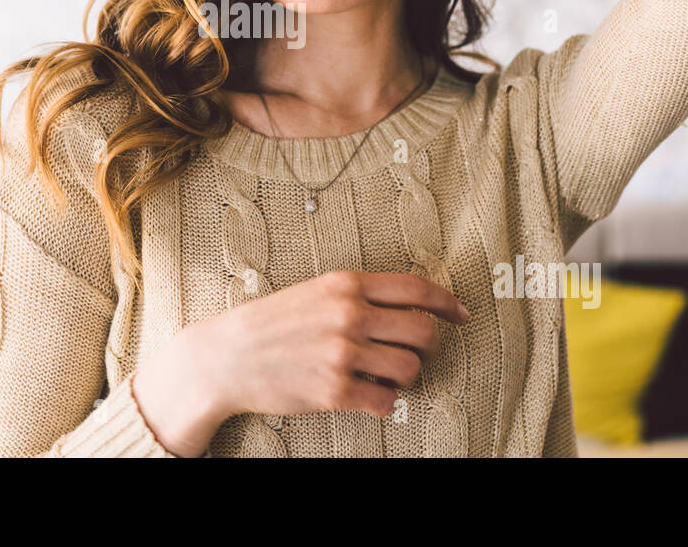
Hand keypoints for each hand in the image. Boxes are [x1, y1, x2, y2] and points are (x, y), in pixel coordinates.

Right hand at [189, 269, 470, 422]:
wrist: (227, 355)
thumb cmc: (273, 322)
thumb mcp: (315, 291)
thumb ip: (359, 295)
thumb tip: (410, 306)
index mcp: (346, 284)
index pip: (416, 288)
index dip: (446, 302)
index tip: (460, 314)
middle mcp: (349, 315)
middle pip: (424, 331)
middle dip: (430, 345)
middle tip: (417, 352)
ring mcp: (342, 354)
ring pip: (410, 368)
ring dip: (406, 375)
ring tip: (387, 375)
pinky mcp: (334, 391)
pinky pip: (386, 401)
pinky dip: (385, 401)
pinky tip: (369, 394)